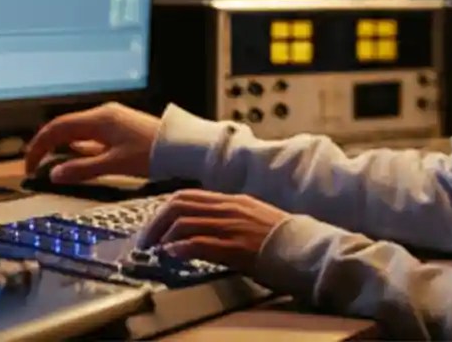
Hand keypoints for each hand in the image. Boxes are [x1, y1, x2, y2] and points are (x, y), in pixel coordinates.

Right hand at [24, 102, 160, 181]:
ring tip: (51, 164)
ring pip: (77, 131)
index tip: (29, 166)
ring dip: (62, 146)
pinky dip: (78, 146)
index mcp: (99, 119)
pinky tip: (76, 158)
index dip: (39, 147)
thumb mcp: (115, 165)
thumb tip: (54, 174)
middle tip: (35, 166)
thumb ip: (82, 169)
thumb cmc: (153, 153)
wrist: (183, 146)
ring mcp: (112, 120)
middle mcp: (103, 115)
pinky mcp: (120, 128)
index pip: (57, 129)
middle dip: (46, 145)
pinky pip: (91, 135)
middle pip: (64, 127)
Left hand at [139, 190, 289, 271]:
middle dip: (156, 222)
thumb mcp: (252, 218)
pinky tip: (171, 255)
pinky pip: (199, 243)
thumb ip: (228, 218)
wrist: (305, 247)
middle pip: (179, 205)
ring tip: (154, 250)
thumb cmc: (282, 237)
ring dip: (163, 236)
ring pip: (185, 221)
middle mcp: (228, 208)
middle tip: (145, 240)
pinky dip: (180, 248)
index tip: (154, 226)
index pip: (188, 196)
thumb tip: (202, 228)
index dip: (164, 210)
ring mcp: (231, 226)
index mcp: (232, 200)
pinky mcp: (234, 247)